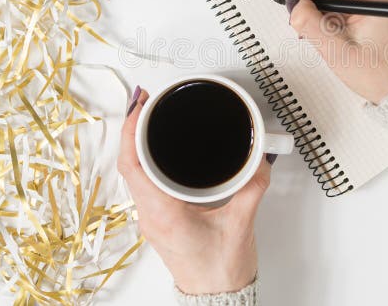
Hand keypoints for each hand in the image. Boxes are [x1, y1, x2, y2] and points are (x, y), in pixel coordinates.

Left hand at [118, 88, 270, 294]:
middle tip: (144, 102)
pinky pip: (144, 184)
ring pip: (133, 174)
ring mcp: (152, 219)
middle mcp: (151, 215)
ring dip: (136, 145)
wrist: (217, 298)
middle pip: (128, 165)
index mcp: (164, 214)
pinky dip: (145, 161)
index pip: (133, 166)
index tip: (139, 107)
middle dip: (132, 129)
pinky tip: (155, 151)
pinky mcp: (159, 220)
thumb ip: (252, 186)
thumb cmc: (221, 270)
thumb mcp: (241, 223)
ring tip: (147, 119)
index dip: (130, 132)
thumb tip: (258, 158)